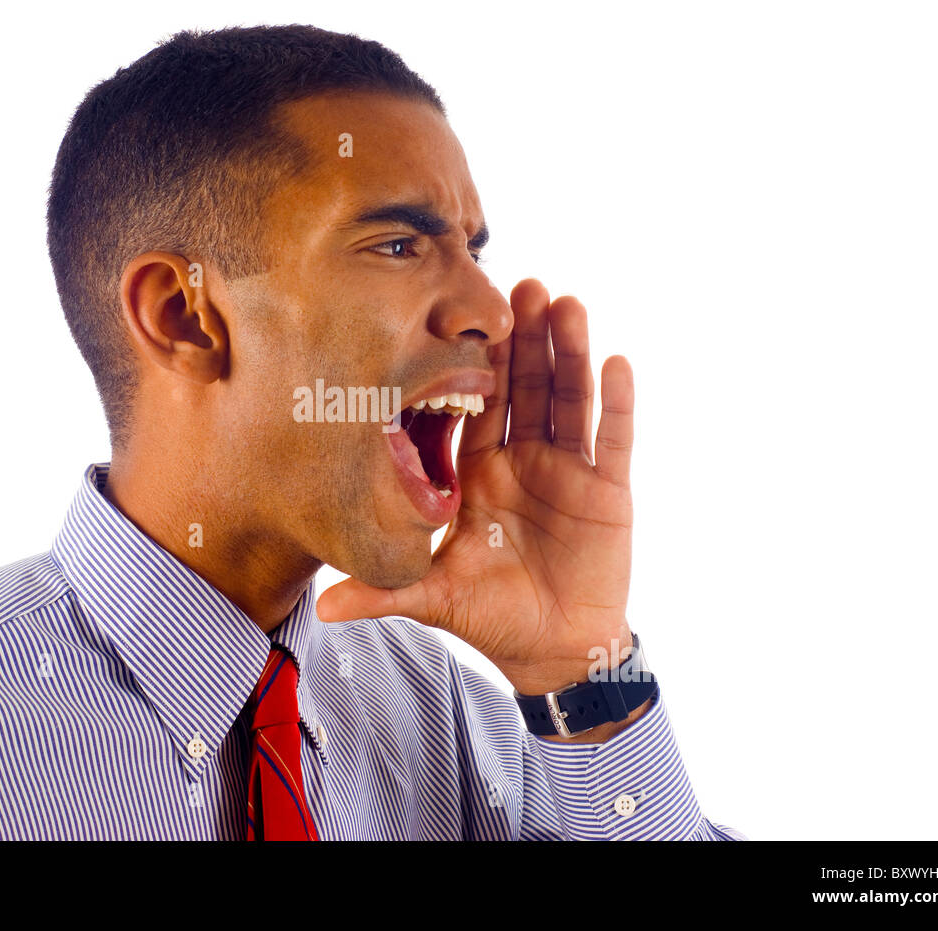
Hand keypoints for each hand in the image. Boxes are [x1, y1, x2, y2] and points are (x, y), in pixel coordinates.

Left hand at [316, 278, 635, 695]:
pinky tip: (616, 361)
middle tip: (520, 286)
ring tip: (567, 305)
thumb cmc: (491, 616)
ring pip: (569, 401)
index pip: (477, 405)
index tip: (468, 320)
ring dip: (569, 354)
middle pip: (525, 388)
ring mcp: (568, 471)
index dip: (477, 364)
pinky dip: (616, 403)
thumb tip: (321, 609)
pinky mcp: (608, 491)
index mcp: (479, 472)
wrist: (553, 651)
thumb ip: (383, 593)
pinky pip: (614, 440)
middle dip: (525, 339)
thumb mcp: (433, 597)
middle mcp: (524, 460)